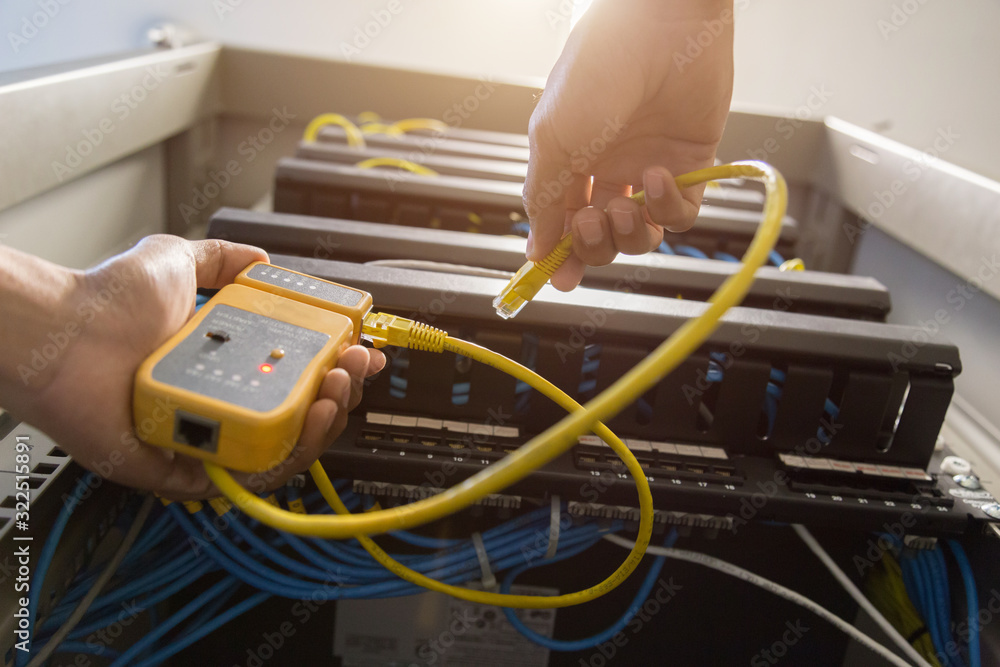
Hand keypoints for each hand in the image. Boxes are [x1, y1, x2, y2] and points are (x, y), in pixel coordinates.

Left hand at [13, 236, 383, 499]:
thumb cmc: (103, 303)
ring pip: (282, 453)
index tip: (360, 350)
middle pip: (298, 417)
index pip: (293, 377)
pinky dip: (282, 460)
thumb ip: (220, 258)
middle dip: (340, 395)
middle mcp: (219, 405)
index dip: (334, 367)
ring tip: (335, 392)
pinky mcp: (182, 471)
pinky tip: (305, 424)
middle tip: (352, 368)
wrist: (59, 333)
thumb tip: (263, 258)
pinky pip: (243, 480)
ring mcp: (205, 438)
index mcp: (223, 366)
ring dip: (322, 426)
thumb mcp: (175, 262)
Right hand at [524, 0, 733, 289]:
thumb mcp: (554, 139)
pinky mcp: (691, 163)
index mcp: (569, 159)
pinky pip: (680, 213)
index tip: (556, 279)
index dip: (560, 254)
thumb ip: (545, 198)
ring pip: (640, 234)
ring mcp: (649, 166)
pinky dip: (669, 207)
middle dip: (594, 244)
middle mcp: (609, 167)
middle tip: (590, 225)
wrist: (660, 27)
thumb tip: (536, 249)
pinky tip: (659, 177)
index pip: (562, 222)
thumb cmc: (598, 71)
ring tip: (626, 204)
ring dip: (630, 233)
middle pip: (601, 236)